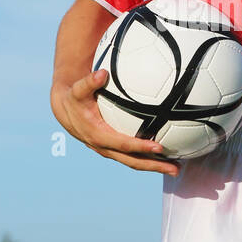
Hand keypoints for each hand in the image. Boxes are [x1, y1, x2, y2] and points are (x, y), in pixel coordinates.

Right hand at [51, 67, 179, 175]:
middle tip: (175, 169)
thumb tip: (102, 73)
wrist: (65, 111)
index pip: (123, 145)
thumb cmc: (75, 98)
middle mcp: (105, 148)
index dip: (141, 147)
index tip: (159, 147)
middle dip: (154, 166)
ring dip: (155, 166)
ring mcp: (110, 150)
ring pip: (134, 162)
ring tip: (176, 168)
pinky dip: (149, 158)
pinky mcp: (114, 149)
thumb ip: (89, 82)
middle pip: (133, 161)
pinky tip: (166, 154)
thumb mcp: (78, 90)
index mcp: (98, 136)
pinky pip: (133, 157)